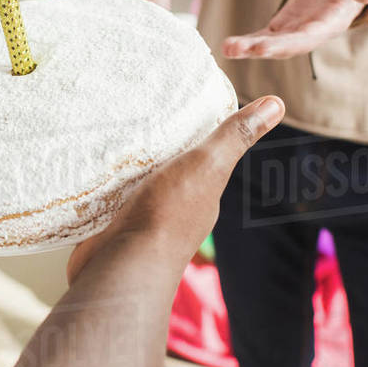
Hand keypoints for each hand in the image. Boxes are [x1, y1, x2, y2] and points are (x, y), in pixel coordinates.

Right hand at [67, 96, 285, 282]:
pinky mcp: (110, 226)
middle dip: (157, 150)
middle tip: (139, 116)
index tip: (181, 109)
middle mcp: (175, 211)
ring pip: (136, 185)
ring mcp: (140, 221)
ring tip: (111, 135)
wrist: (123, 264)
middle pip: (167, 172)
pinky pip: (107, 198)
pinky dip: (102, 184)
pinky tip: (90, 168)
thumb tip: (277, 102)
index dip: (195, 138)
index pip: (203, 162)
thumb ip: (235, 136)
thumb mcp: (207, 164)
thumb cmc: (169, 213)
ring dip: (126, 167)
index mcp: (203, 197)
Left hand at [221, 0, 367, 59]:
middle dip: (260, 49)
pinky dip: (248, 42)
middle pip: (284, 46)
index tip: (264, 47)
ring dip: (248, 48)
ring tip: (227, 48)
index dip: (286, 43)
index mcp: (331, 23)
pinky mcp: (285, 26)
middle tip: (236, 49)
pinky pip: (264, 37)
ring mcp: (296, 32)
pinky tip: (229, 45)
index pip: (307, 36)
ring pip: (271, 44)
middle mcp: (311, 33)